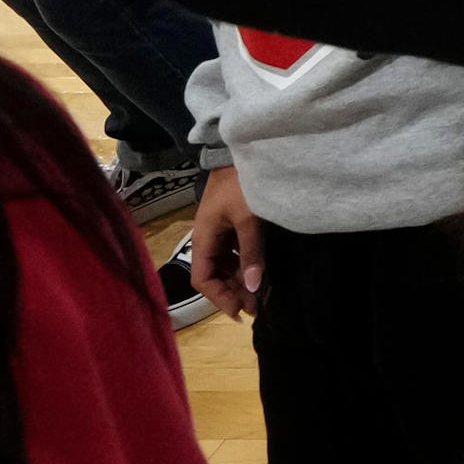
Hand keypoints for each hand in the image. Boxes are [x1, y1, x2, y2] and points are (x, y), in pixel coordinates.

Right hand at [188, 168, 265, 318]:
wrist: (241, 152)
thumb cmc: (242, 183)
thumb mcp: (248, 218)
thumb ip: (251, 253)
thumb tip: (254, 289)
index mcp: (203, 239)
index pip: (202, 279)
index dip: (219, 298)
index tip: (240, 311)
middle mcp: (208, 239)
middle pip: (215, 276)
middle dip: (233, 293)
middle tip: (258, 308)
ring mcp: (221, 233)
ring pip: (226, 267)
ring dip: (241, 282)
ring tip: (261, 297)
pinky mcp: (233, 226)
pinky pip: (236, 254)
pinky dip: (246, 267)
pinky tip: (261, 275)